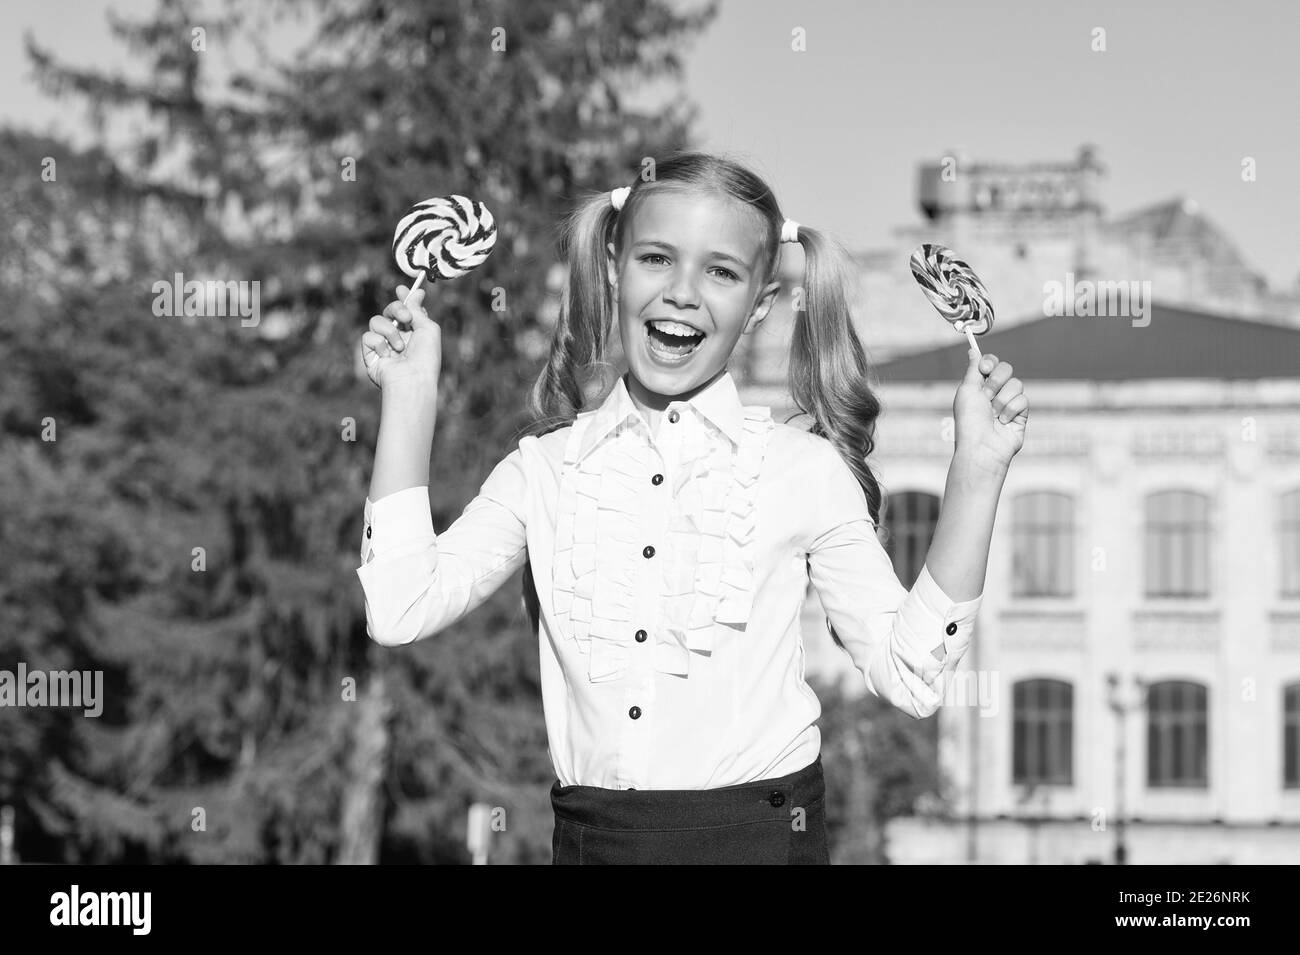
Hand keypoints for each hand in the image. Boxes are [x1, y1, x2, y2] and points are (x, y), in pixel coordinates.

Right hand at [361, 284, 441, 388]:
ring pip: (376, 321)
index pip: (405, 311)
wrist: (413, 379)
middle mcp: (398, 338)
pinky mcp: (370, 354)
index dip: (403, 299)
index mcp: (414, 333)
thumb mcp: (428, 329)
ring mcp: (383, 346)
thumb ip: (418, 309)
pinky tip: (388, 355)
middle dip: (396, 309)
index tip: (402, 289)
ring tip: (400, 347)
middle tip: (406, 317)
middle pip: (389, 311)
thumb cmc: (426, 357)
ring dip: (390, 331)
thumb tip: (417, 292)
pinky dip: (379, 343)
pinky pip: (368, 336)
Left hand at [953, 349, 1027, 471]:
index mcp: (979, 386)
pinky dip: (1011, 410)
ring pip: (1016, 384)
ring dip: (1002, 399)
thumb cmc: (969, 421)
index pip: (991, 363)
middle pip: (1006, 368)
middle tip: (987, 395)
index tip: (985, 370)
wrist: (982, 447)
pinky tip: (1003, 422)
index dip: (990, 363)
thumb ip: (973, 370)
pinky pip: (1023, 399)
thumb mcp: (966, 391)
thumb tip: (973, 351)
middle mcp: (994, 393)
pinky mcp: (1021, 414)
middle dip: (997, 381)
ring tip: (994, 415)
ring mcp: (1008, 403)